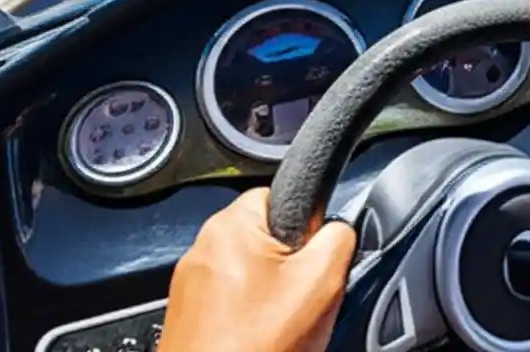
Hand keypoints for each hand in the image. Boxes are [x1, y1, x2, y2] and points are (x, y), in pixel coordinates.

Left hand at [160, 188, 357, 351]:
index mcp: (230, 226)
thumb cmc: (256, 348)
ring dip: (271, 293)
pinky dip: (251, 315)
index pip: (281, 193)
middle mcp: (202, 248)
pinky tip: (262, 338)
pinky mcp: (190, 315)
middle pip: (267, 236)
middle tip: (302, 297)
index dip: (309, 224)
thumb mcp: (322, 281)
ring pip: (251, 271)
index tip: (313, 256)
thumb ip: (339, 237)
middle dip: (291, 264)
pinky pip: (233, 300)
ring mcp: (192, 284)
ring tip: (280, 324)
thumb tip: (340, 228)